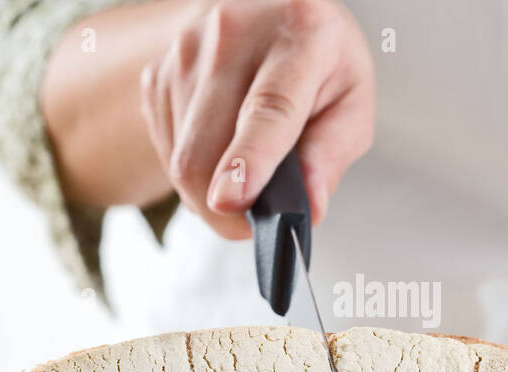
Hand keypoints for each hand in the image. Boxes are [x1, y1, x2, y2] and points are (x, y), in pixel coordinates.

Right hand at [138, 0, 374, 237]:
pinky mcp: (156, 75)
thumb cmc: (316, 62)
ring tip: (243, 158)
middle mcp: (233, 33)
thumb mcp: (350, 100)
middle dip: (223, 209)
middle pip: (203, 153)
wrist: (264, 16)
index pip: (268, 107)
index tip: (230, 200)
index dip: (248, 159)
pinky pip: (166, 151)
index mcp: (300, 32)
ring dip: (208, 188)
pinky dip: (192, 167)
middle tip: (252, 216)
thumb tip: (307, 206)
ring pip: (180, 161)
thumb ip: (332, 154)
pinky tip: (218, 140)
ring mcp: (184, 53)